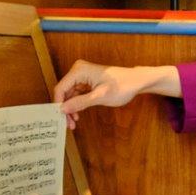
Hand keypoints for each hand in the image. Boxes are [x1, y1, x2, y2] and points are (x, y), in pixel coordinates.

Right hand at [52, 60, 180, 128]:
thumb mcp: (100, 97)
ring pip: (70, 94)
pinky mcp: (87, 81)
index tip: (60, 118)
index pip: (60, 88)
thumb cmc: (122, 86)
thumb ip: (80, 103)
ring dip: (71, 108)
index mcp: (79, 71)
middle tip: (68, 124)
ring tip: (73, 123)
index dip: (58, 104)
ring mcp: (83, 76)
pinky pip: (77, 94)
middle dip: (65, 108)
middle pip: (64, 92)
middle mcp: (78, 70)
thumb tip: (63, 109)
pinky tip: (78, 115)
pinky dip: (77, 105)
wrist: (137, 81)